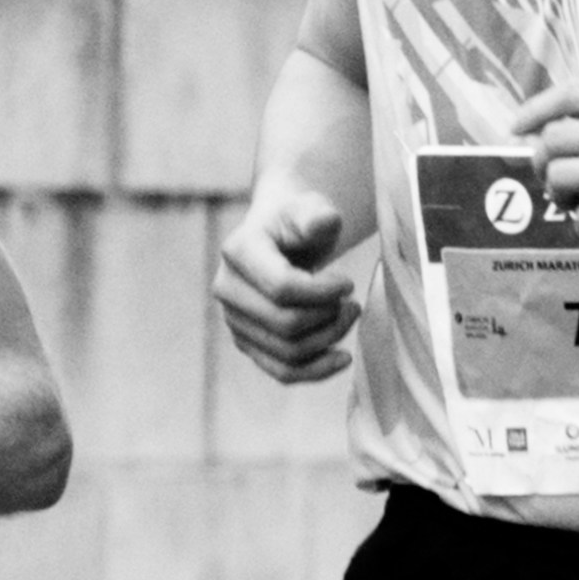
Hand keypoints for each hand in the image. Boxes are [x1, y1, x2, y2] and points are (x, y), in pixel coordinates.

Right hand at [215, 182, 360, 383]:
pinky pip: (282, 371)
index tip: (348, 283)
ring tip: (348, 315)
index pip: (282, 288)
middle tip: (352, 302)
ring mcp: (235, 319)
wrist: (283, 237)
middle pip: (285, 324)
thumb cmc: (299, 221)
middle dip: (328, 317)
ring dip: (328, 339)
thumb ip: (317, 215)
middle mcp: (227, 288)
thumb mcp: (311, 208)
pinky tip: (342, 358)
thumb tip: (324, 222)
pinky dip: (316, 371)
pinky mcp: (248, 342)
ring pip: (287, 352)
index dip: (323, 292)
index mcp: (238, 251)